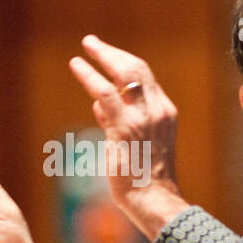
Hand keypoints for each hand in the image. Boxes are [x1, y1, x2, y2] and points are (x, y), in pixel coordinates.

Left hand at [68, 35, 189, 240]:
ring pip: (122, 74)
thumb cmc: (144, 180)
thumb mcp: (135, 145)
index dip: (125, 62)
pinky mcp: (125, 128)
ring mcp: (143, 117)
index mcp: (165, 113)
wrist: (154, 200)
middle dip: (113, 53)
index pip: (145, 78)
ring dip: (102, 56)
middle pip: (137, 69)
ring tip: (84, 48)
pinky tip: (78, 65)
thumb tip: (99, 104)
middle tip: (92, 42)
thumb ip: (118, 122)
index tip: (109, 55)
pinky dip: (89, 75)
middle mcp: (157, 110)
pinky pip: (105, 93)